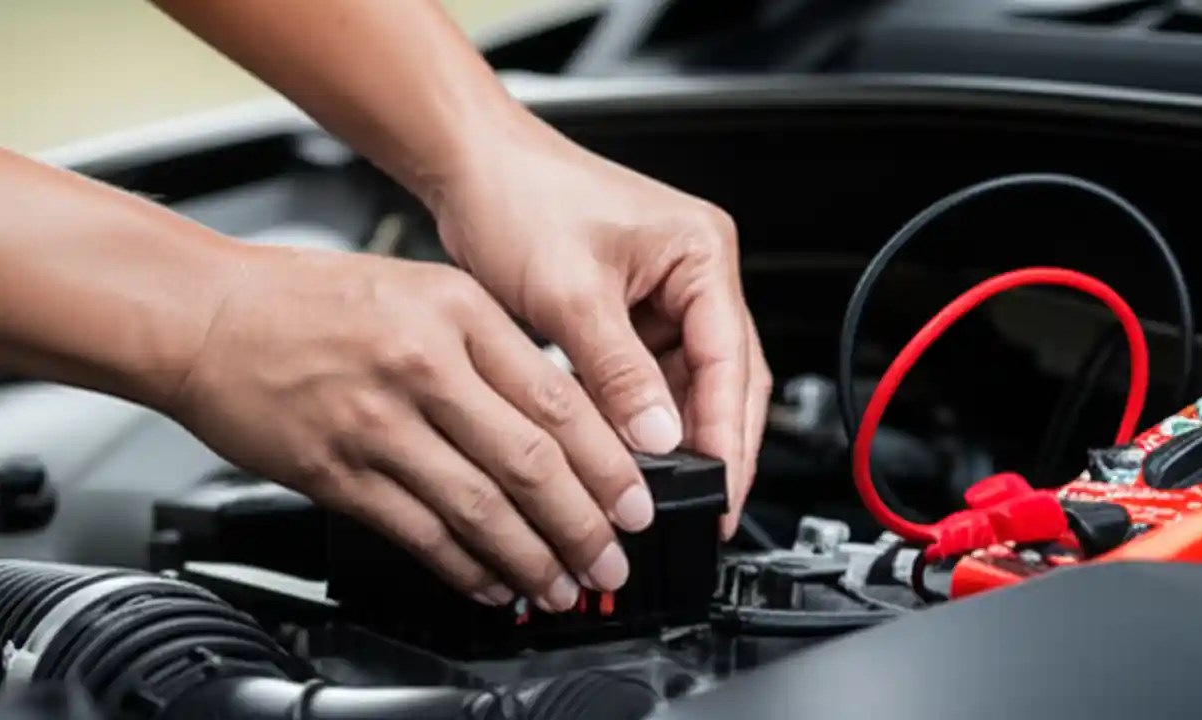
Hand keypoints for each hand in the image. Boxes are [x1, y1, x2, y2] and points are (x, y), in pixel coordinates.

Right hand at [166, 247, 655, 611]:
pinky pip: (418, 532)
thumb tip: (566, 416)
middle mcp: (422, 365)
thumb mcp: (423, 287)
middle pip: (529, 462)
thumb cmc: (311, 299)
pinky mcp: (336, 473)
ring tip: (565, 584)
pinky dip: (466, 567)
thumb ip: (494, 346)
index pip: (558, 400)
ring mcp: (377, 424)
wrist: (205, 315)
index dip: (609, 464)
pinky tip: (495, 582)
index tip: (638, 500)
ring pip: (479, 508)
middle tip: (614, 559)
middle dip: (585, 524)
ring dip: (533, 557)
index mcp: (457, 311)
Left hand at [424, 114, 771, 538]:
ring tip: (661, 492)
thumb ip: (619, 374)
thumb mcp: (572, 295)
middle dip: (714, 444)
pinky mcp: (629, 311)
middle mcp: (693, 272)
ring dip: (675, 436)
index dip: (727, 434)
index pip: (731, 361)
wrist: (470, 167)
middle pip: (723, 378)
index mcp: (701, 252)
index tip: (720, 490)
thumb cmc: (520, 195)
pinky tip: (628, 455)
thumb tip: (660, 440)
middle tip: (704, 508)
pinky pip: (648, 378)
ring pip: (687, 385)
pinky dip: (639, 417)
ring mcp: (663, 294)